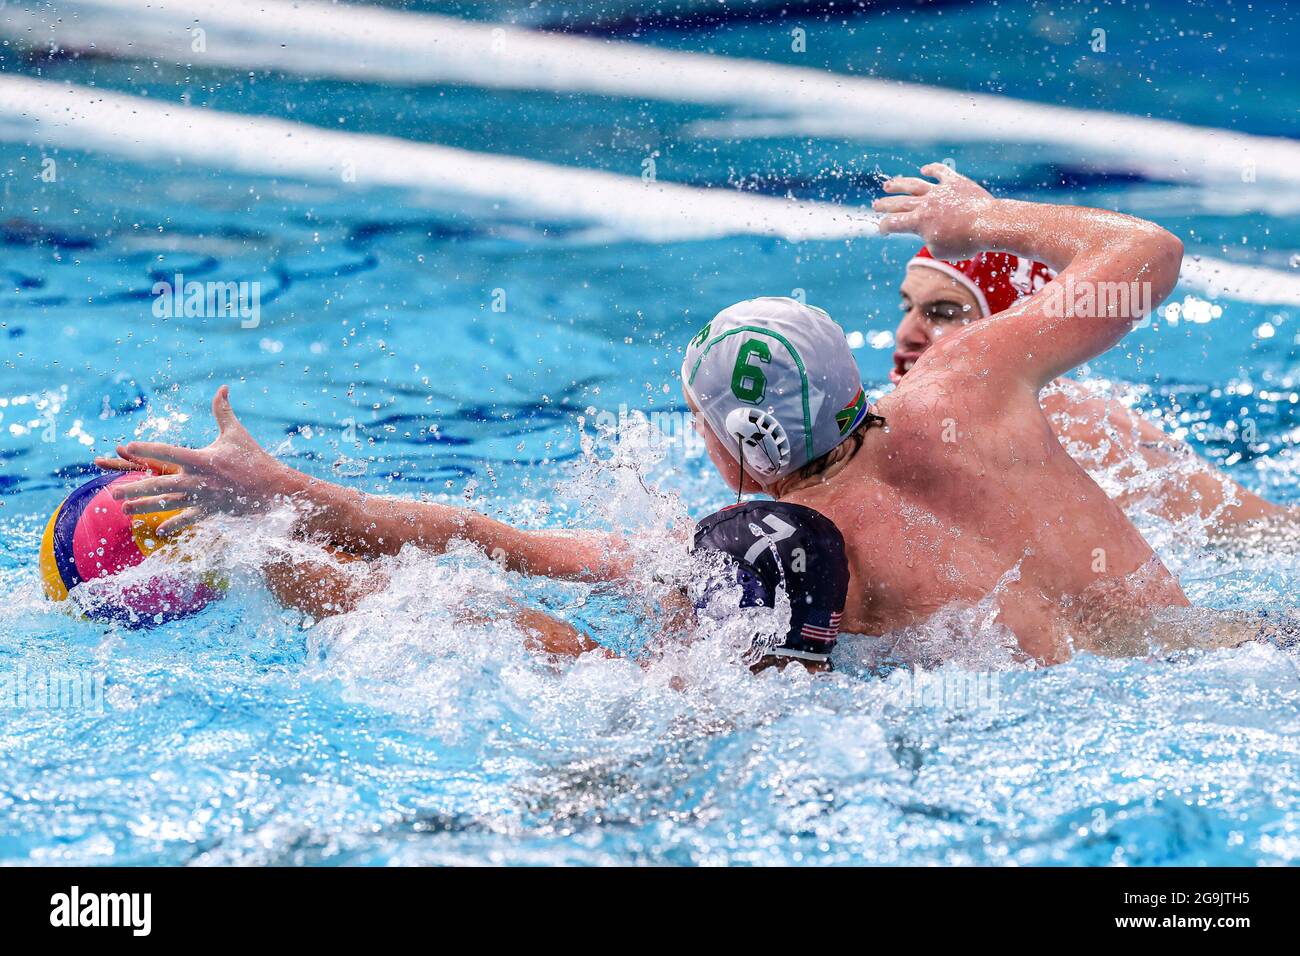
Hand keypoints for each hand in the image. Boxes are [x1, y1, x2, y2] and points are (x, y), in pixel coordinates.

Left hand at [94, 385, 294, 533]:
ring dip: (145, 506)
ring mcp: (204, 497)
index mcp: (202, 458)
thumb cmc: (255, 458)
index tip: (126, 446)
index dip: (146, 448)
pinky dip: (174, 524)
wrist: (275, 488)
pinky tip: (158, 530)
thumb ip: (223, 411)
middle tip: (112, 491)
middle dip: (134, 488)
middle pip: (160, 483)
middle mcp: (199, 479)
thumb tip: (223, 388)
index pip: (168, 451)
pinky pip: (188, 519)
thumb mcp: (237, 433)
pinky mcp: (212, 510)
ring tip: (124, 509)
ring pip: (168, 503)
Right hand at [873, 163, 997, 260]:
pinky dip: (932, 170)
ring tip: (889, 185)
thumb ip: (931, 242)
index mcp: (918, 223)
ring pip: (913, 185)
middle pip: (899, 203)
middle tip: (875, 204)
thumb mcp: (941, 252)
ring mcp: (939, 191)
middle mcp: (925, 204)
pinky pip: (940, 173)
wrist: (988, 224)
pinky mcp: (955, 183)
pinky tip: (924, 170)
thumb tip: (932, 233)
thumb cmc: (965, 242)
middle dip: (885, 204)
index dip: (884, 227)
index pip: (893, 223)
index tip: (883, 229)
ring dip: (899, 184)